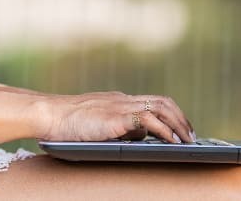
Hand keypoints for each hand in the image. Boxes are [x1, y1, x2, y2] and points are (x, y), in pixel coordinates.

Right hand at [37, 91, 194, 143]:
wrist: (49, 114)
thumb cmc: (67, 123)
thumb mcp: (99, 122)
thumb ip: (119, 125)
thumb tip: (139, 134)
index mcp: (119, 101)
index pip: (154, 101)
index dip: (172, 114)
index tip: (182, 128)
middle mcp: (123, 100)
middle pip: (163, 102)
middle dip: (181, 119)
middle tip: (191, 136)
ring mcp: (120, 107)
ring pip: (161, 108)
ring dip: (178, 125)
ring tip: (187, 141)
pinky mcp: (115, 117)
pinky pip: (147, 120)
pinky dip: (163, 130)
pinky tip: (170, 141)